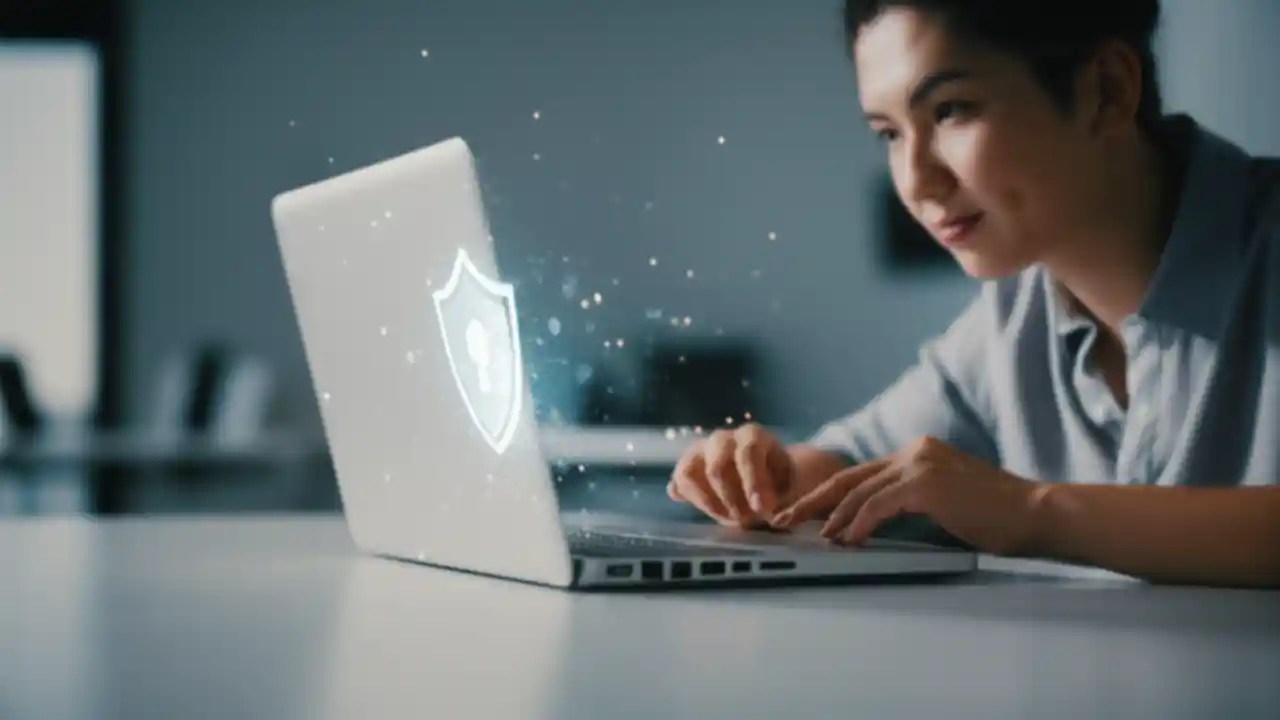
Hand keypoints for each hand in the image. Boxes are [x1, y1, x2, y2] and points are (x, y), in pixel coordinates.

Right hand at [667, 424, 799, 528]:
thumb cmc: (779, 481)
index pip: (749, 452)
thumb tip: (768, 512)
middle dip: (731, 501)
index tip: (763, 509)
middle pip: (717, 468)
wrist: (765, 477)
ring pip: (689, 473)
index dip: (754, 482)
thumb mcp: (791, 487)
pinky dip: (691, 499)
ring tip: (728, 518)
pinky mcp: (686, 467)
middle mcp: (723, 439)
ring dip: (709, 504)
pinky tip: (710, 510)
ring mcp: (700, 451)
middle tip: (746, 521)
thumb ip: (784, 498)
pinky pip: (678, 482)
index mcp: (753, 436)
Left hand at [770, 436, 1046, 555]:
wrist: (1035, 514)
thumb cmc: (995, 517)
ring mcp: (920, 464)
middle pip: (849, 478)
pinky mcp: (926, 483)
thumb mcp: (944, 503)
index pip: (861, 475)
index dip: (828, 495)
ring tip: (811, 537)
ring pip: (859, 491)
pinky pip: (878, 505)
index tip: (803, 513)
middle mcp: (914, 451)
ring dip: (830, 517)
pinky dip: (858, 524)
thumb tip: (869, 523)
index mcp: (917, 453)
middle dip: (812, 501)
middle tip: (783, 518)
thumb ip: (908, 502)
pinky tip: (845, 541)